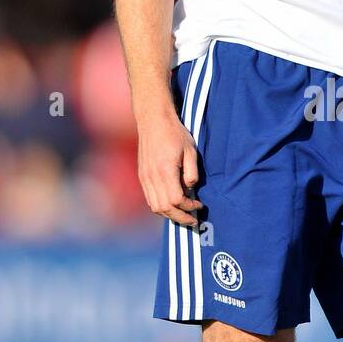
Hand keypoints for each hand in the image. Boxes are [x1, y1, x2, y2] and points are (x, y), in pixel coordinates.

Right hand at [136, 108, 203, 225]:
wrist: (153, 121)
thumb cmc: (175, 134)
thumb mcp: (190, 151)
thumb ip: (192, 172)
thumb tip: (190, 189)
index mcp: (165, 171)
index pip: (177, 200)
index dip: (189, 207)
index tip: (199, 205)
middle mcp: (152, 177)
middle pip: (165, 208)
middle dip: (180, 217)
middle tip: (193, 220)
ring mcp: (145, 178)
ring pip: (155, 206)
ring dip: (170, 215)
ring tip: (183, 215)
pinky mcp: (142, 176)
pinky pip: (150, 199)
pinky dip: (161, 207)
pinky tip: (171, 205)